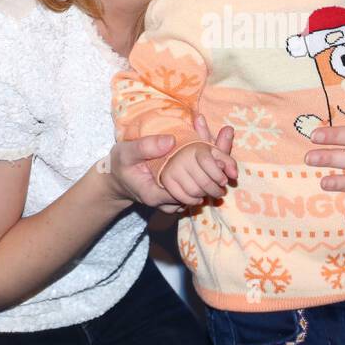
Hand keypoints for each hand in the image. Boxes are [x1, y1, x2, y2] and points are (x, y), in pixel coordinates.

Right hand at [105, 114, 235, 213]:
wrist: (116, 178)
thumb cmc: (120, 164)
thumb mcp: (126, 152)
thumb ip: (145, 147)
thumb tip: (171, 141)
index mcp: (154, 195)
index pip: (185, 192)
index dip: (203, 178)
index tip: (215, 162)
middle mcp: (166, 203)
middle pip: (197, 195)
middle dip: (214, 179)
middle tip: (228, 163)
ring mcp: (172, 202)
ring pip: (199, 194)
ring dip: (212, 179)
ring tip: (226, 163)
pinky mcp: (176, 196)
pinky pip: (195, 190)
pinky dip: (205, 177)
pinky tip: (215, 162)